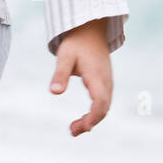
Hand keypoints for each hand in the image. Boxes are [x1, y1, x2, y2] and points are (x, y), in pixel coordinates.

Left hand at [49, 18, 112, 135]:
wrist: (90, 31)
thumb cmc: (76, 44)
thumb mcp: (64, 57)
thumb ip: (60, 74)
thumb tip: (55, 93)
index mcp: (97, 75)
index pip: (100, 100)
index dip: (95, 115)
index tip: (86, 127)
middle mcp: (106, 81)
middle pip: (104, 108)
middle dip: (91, 122)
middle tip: (72, 131)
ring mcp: (107, 83)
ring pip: (105, 107)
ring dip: (92, 120)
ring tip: (73, 129)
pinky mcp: (105, 84)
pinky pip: (103, 103)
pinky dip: (95, 114)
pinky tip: (83, 120)